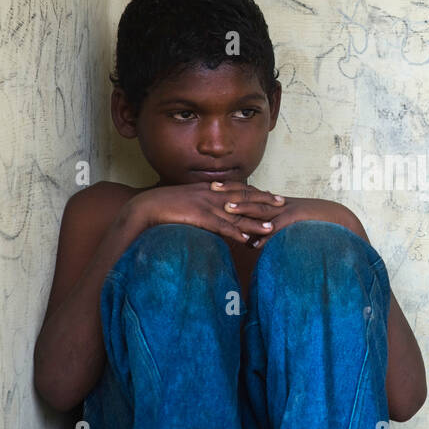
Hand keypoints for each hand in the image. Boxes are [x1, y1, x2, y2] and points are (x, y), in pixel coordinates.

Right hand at [126, 180, 285, 246]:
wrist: (146, 206)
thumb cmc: (165, 205)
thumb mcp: (188, 200)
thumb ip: (203, 204)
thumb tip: (214, 213)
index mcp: (210, 189)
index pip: (239, 189)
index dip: (257, 192)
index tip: (272, 194)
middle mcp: (212, 194)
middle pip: (244, 198)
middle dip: (264, 201)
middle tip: (282, 204)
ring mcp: (206, 206)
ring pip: (236, 214)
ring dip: (255, 222)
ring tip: (272, 227)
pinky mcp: (199, 217)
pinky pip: (221, 226)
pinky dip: (235, 233)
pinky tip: (246, 239)